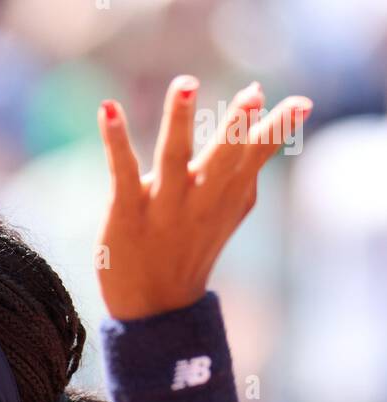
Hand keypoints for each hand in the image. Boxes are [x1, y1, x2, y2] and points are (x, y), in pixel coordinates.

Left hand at [94, 75, 312, 319]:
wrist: (153, 308)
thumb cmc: (193, 247)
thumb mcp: (229, 208)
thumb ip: (246, 161)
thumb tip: (261, 104)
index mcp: (226, 195)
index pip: (255, 158)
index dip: (277, 131)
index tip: (301, 103)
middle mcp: (198, 199)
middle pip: (222, 158)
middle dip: (236, 128)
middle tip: (252, 96)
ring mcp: (162, 205)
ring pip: (173, 158)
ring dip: (178, 120)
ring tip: (186, 84)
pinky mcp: (126, 210)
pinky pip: (122, 171)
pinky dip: (115, 140)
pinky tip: (109, 108)